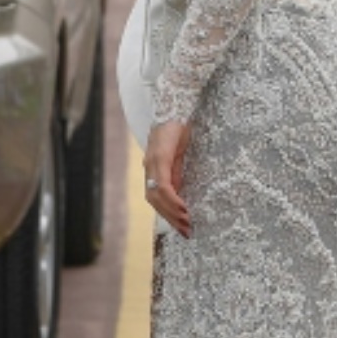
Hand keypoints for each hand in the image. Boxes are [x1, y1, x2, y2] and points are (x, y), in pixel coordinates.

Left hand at [143, 119, 192, 237]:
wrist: (176, 105)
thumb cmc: (179, 128)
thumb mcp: (178, 154)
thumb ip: (175, 172)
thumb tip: (179, 193)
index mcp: (154, 168)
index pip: (156, 198)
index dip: (167, 214)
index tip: (182, 228)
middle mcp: (149, 167)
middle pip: (154, 201)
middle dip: (170, 218)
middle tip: (187, 232)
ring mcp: (153, 162)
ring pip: (156, 196)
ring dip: (172, 212)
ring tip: (187, 223)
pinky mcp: (160, 156)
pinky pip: (163, 184)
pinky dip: (172, 199)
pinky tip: (183, 208)